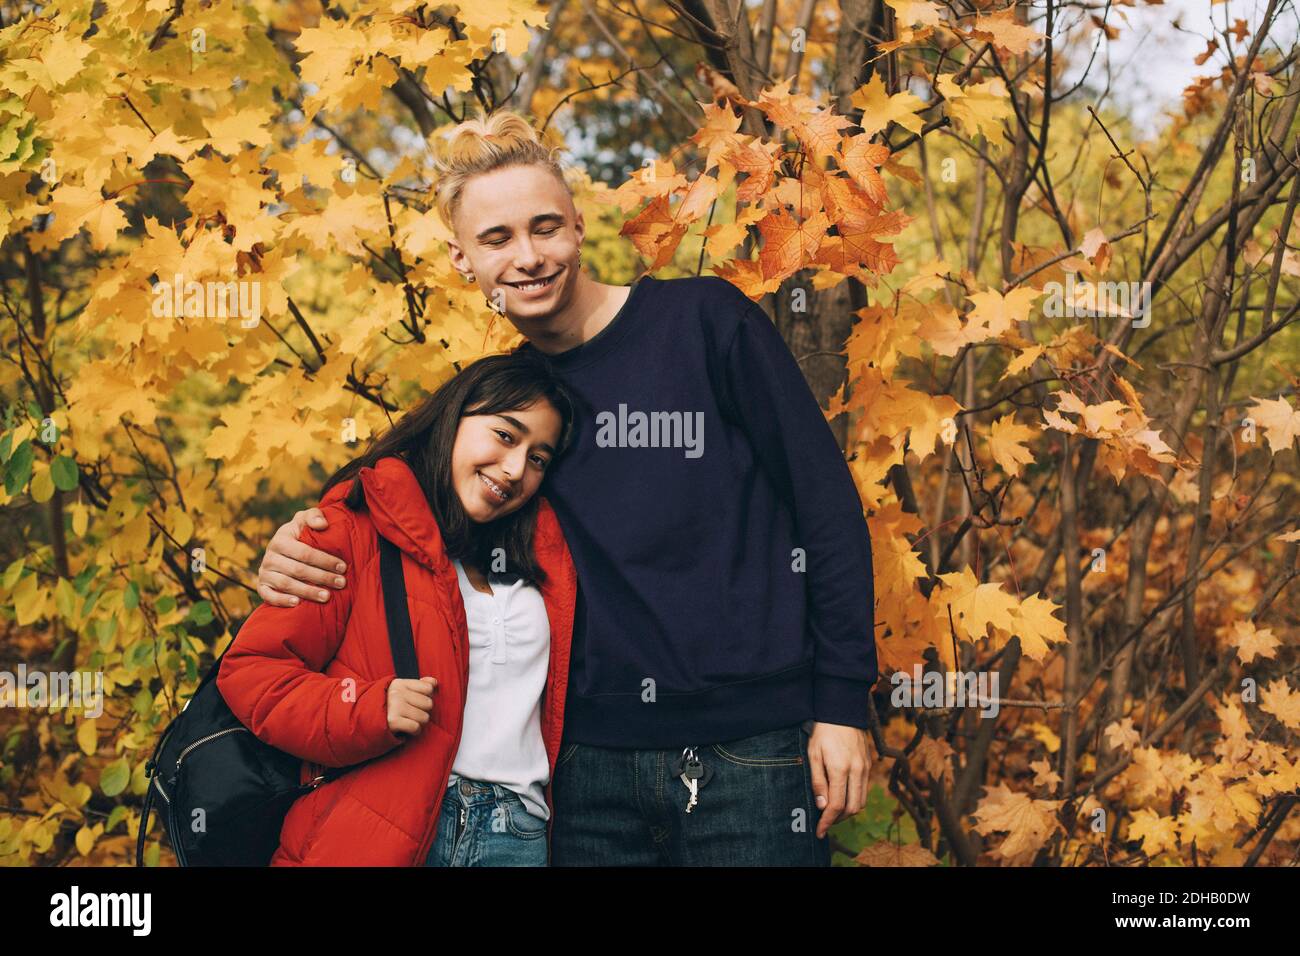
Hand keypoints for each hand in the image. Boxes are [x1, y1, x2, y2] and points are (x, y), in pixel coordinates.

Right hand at [257, 507, 346, 606]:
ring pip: (286, 584)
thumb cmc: (299, 534)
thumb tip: (322, 524)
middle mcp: (270, 556)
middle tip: (341, 583)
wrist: (282, 548)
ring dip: (307, 591)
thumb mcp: (304, 520)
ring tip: (327, 596)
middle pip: (298, 570)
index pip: (305, 552)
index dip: (325, 560)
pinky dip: (282, 600)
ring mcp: (264, 572)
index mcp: (280, 539)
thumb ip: (314, 516)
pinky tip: (297, 603)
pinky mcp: (262, 586)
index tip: (343, 567)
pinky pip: (268, 596)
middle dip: (322, 577)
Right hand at [386, 676, 437, 735]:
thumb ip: (419, 685)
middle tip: (412, 713)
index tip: (417, 701)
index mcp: (400, 684)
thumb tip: (434, 682)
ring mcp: (394, 707)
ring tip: (409, 720)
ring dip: (420, 722)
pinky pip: (416, 727)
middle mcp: (397, 693)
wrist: (367, 719)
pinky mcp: (393, 721)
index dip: (426, 696)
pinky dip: (415, 731)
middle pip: (429, 703)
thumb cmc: (390, 704)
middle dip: (423, 711)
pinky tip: (408, 729)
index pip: (428, 688)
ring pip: (424, 717)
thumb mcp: (402, 690)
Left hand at [807, 722, 871, 837]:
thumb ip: (818, 782)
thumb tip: (822, 806)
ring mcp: (865, 768)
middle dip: (837, 820)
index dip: (827, 822)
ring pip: (861, 802)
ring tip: (832, 813)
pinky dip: (854, 800)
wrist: (842, 712)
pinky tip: (842, 798)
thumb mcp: (813, 755)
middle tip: (824, 823)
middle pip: (851, 808)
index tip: (819, 831)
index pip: (836, 805)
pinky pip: (864, 790)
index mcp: (840, 769)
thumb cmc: (823, 733)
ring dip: (847, 812)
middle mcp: (857, 771)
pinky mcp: (869, 765)